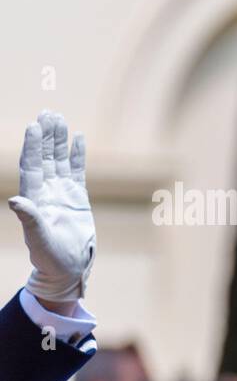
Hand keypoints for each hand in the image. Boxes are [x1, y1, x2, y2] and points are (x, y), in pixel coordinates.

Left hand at [9, 111, 94, 301]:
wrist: (68, 268)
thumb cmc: (50, 257)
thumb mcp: (39, 239)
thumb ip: (30, 219)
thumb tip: (15, 201)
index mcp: (34, 198)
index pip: (32, 166)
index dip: (33, 146)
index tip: (34, 126)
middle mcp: (46, 191)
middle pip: (45, 157)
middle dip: (46, 136)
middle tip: (48, 113)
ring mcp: (61, 192)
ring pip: (59, 160)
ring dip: (59, 140)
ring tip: (60, 118)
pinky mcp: (77, 197)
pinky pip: (77, 171)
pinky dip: (77, 154)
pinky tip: (78, 138)